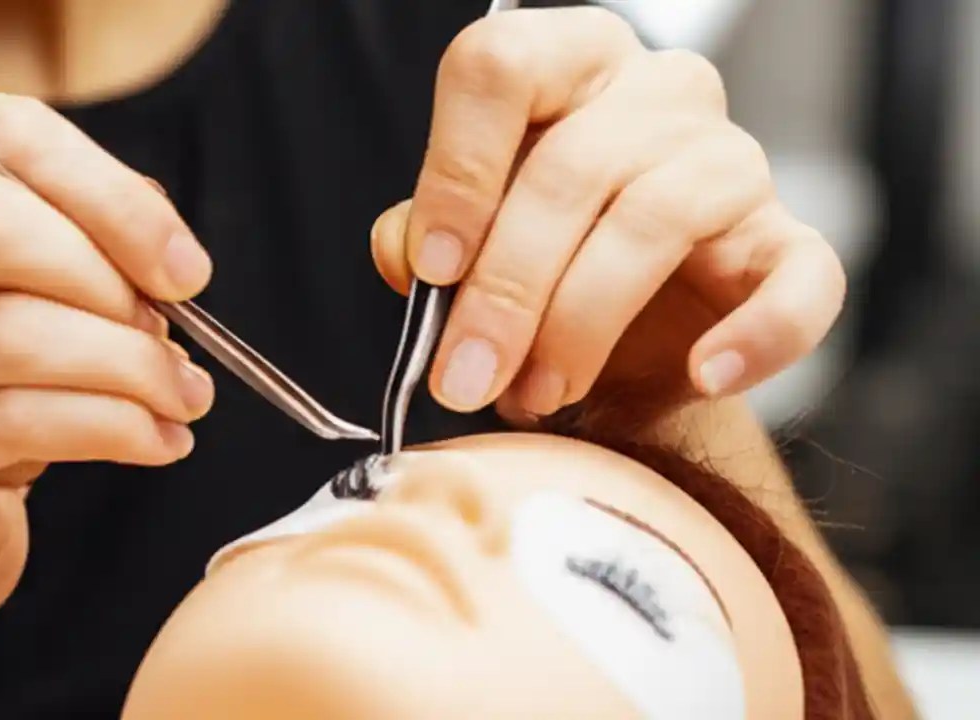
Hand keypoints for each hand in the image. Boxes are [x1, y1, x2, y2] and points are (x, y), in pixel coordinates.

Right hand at [0, 91, 215, 633]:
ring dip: (131, 367)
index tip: (184, 266)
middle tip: (171, 336)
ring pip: (7, 334)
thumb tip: (161, 239)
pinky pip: (8, 422)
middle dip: (110, 283)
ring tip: (181, 395)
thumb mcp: (15, 293)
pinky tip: (155, 442)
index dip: (107, 193)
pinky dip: (112, 429)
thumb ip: (73, 233)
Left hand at [371, 7, 843, 420]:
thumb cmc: (543, 263)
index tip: (433, 267)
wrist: (635, 334)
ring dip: (583, 325)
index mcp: (566, 64)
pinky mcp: (788, 241)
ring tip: (538, 393)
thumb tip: (406, 251)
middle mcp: (657, 93)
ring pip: (656, 221)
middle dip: (505, 292)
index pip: (500, 67)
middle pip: (571, 168)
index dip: (458, 170)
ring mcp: (731, 161)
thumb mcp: (470, 241)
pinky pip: (800, 281)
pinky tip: (705, 374)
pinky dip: (758, 334)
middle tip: (466, 379)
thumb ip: (425, 236)